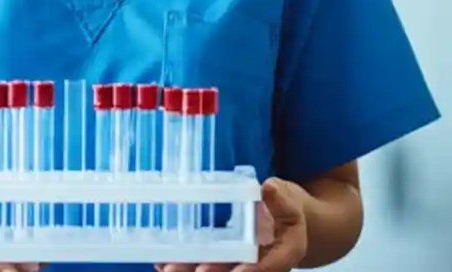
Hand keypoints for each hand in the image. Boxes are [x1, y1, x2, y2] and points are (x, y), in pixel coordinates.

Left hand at [156, 177, 308, 271]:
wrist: (282, 223)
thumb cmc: (286, 211)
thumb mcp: (290, 202)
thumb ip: (281, 199)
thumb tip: (269, 189)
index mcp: (281, 256)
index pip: (261, 267)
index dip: (245, 270)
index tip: (227, 270)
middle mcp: (258, 266)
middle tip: (182, 270)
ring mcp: (238, 265)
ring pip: (215, 270)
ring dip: (189, 271)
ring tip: (166, 268)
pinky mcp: (223, 262)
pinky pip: (202, 264)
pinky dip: (183, 262)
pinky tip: (161, 262)